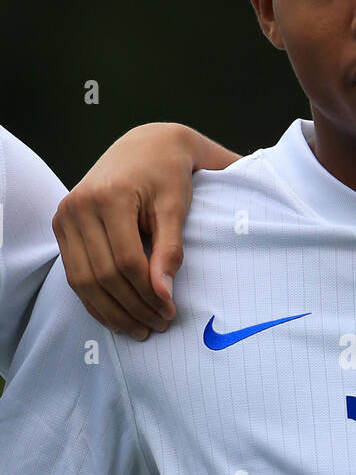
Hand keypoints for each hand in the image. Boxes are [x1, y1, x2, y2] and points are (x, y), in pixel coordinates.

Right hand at [52, 123, 239, 337]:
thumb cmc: (166, 175)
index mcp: (108, 197)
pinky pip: (74, 273)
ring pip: (83, 280)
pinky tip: (115, 316)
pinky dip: (94, 299)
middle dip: (132, 307)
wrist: (145, 146)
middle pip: (103, 274)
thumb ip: (169, 251)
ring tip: (139, 328)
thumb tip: (164, 295)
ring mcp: (65, 215)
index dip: (148, 293)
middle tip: (157, 325)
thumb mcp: (175, 208)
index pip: (126, 261)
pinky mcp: (62, 225)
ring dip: (111, 310)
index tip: (169, 311)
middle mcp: (79, 205)